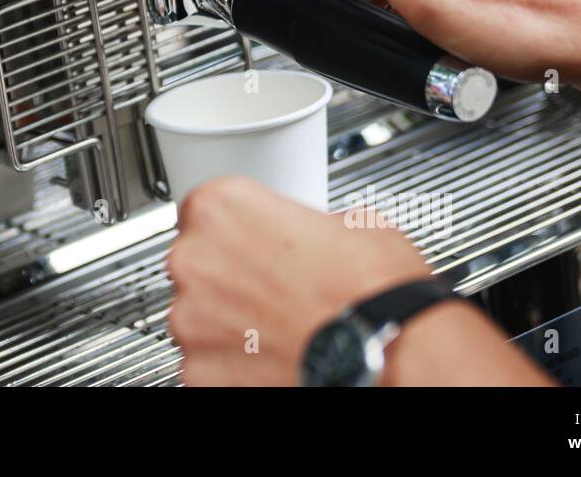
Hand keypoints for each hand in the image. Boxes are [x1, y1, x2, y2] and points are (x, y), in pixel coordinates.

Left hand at [167, 177, 551, 385]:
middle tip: (278, 289)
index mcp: (221, 208)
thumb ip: (302, 221)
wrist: (389, 351)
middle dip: (232, 277)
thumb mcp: (349, 220)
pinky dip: (235, 364)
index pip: (208, 210)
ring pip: (200, 316)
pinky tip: (277, 356)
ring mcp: (191, 321)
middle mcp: (194, 260)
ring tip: (283, 328)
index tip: (259, 243)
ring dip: (231, 322)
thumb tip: (307, 233)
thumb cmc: (372, 288)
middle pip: (199, 263)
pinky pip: (210, 362)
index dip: (240, 230)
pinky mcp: (199, 372)